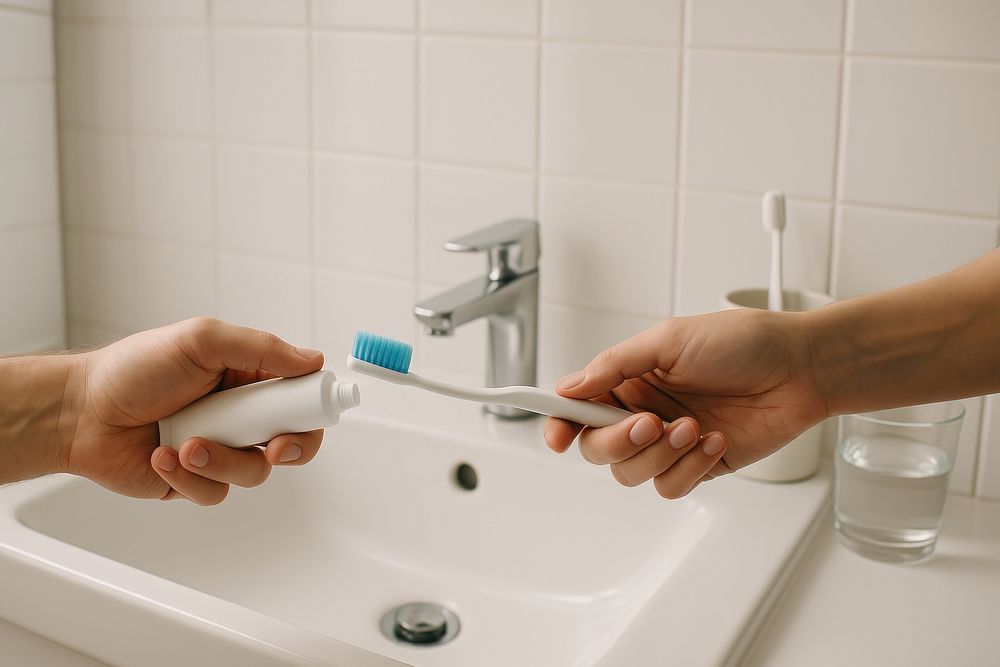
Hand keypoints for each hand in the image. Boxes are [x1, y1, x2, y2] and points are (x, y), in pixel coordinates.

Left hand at [62, 318, 324, 504]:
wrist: (80, 412)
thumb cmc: (133, 370)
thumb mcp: (201, 340)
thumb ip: (261, 348)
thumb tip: (312, 360)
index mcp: (248, 379)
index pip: (301, 398)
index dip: (312, 410)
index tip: (305, 417)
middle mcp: (240, 416)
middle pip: (293, 443)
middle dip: (287, 448)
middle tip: (271, 447)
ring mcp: (219, 450)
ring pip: (253, 473)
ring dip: (221, 460)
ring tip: (185, 444)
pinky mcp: (195, 480)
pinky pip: (215, 493)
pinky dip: (187, 476)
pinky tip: (161, 455)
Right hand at [543, 308, 828, 497]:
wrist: (800, 369)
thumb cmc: (742, 343)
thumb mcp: (669, 339)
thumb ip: (615, 364)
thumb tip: (570, 386)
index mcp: (627, 379)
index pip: (577, 408)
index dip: (559, 424)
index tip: (556, 436)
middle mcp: (641, 412)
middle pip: (597, 448)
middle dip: (618, 441)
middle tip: (649, 423)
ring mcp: (668, 442)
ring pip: (631, 473)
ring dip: (659, 454)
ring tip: (692, 427)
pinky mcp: (697, 466)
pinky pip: (670, 486)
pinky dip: (689, 468)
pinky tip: (713, 440)